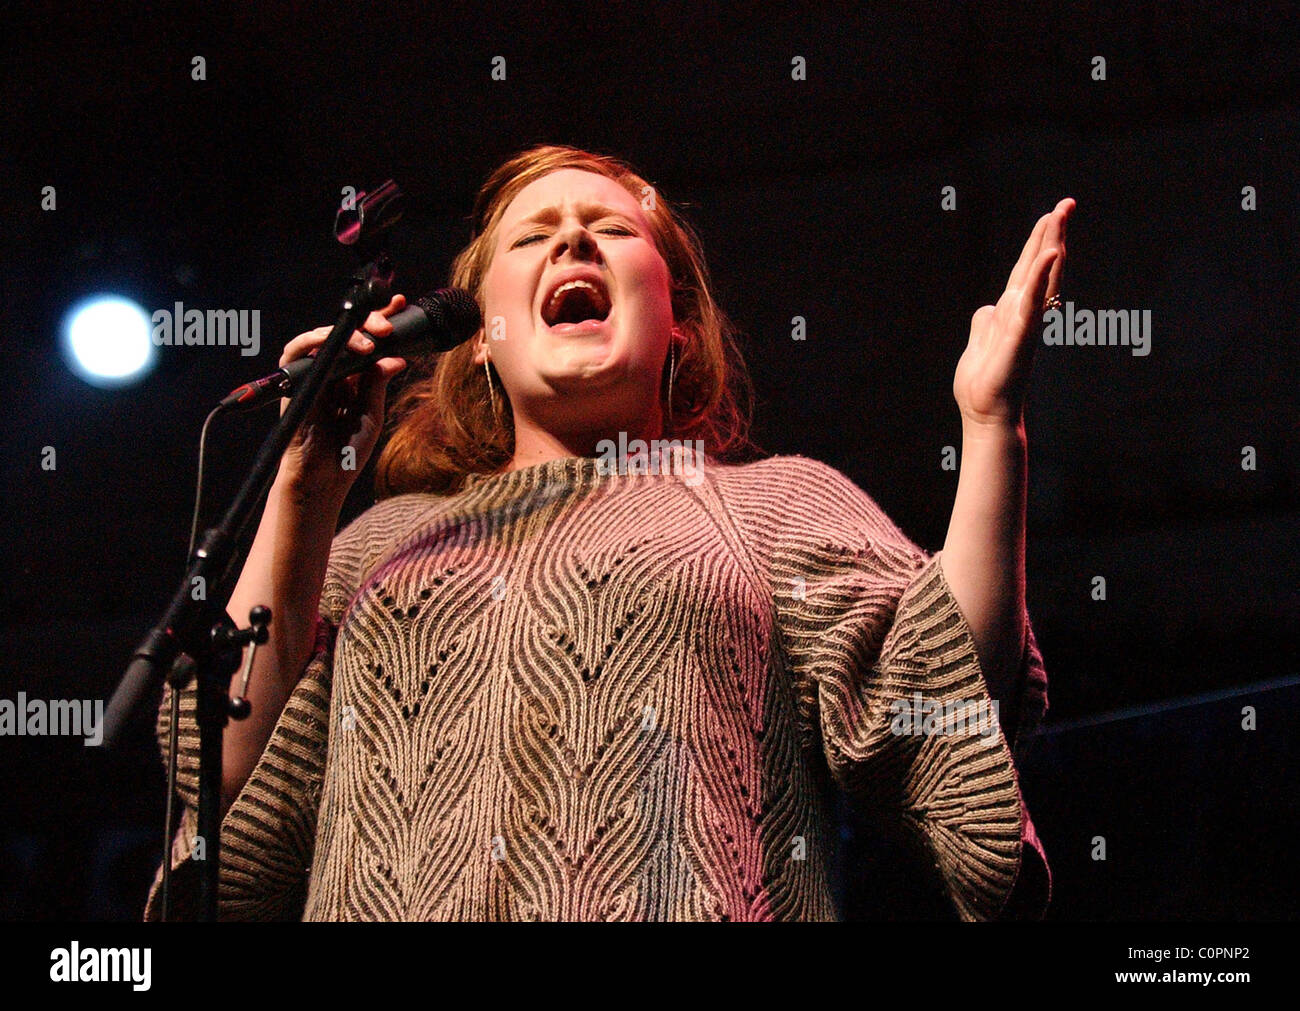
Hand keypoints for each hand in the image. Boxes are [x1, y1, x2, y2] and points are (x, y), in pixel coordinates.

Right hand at [276, 293, 408, 499]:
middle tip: (390, 322)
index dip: (381, 322)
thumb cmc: (347, 451)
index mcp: (353, 378)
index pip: (368, 342)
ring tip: (373, 341)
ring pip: (325, 337)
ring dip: (350, 332)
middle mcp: (333, 372)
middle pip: (348, 334)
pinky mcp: (294, 381)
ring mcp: (313, 375)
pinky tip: (347, 346)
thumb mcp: (370, 413)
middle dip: (370, 321)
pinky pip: (299, 351)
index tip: (402, 304)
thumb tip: (393, 359)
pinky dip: (319, 341)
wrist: (323, 479)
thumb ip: (377, 384)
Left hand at [953, 198, 1074, 430]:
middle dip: (1053, 233)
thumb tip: (988, 308)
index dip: (1040, 242)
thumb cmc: (985, 385)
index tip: (1053, 214)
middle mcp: (1023, 314)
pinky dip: (1039, 279)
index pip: (1029, 270)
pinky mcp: (1019, 337)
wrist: (985, 415)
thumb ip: (986, 322)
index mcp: (1013, 314)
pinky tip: (1049, 256)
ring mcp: (1024, 324)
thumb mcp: (979, 343)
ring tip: (1060, 215)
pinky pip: (1031, 302)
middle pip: (1039, 266)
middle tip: (1068, 202)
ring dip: (1049, 244)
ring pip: (1039, 277)